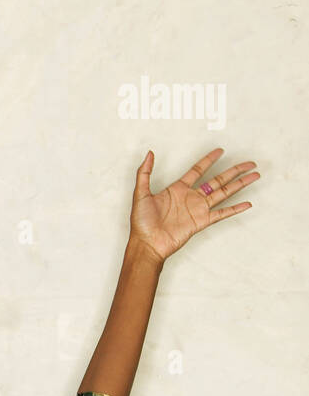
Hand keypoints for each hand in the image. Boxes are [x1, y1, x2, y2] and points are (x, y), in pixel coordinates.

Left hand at [129, 148, 259, 264]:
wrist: (146, 244)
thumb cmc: (141, 223)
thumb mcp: (140, 193)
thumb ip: (144, 172)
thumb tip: (149, 153)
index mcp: (178, 189)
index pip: (198, 170)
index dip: (209, 160)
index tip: (220, 151)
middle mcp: (191, 198)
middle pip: (218, 180)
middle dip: (234, 171)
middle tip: (249, 163)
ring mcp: (197, 210)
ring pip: (224, 193)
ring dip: (239, 184)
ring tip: (254, 176)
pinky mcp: (201, 222)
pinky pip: (221, 214)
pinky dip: (234, 209)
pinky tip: (246, 203)